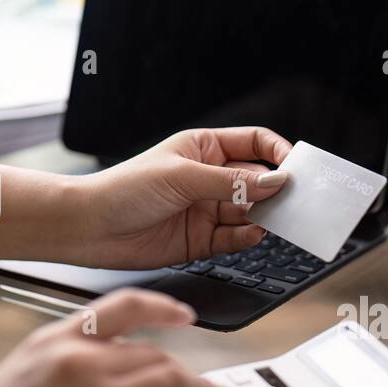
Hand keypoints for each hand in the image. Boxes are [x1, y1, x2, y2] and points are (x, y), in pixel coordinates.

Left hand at [0, 127, 293, 268]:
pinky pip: (235, 239)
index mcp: (204, 149)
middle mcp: (209, 179)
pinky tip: (253, 235)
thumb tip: (274, 181)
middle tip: (298, 199)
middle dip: (277, 189)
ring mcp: (206, 210)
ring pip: (250, 212)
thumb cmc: (123, 189)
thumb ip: (232, 182)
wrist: (88, 228)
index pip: (254, 143)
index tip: (295, 167)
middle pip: (257, 180)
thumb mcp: (182, 177)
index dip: (277, 152)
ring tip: (280, 220)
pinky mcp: (201, 241)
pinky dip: (247, 238)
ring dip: (266, 216)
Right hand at [0, 289, 225, 386]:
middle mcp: (81, 365)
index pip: (124, 307)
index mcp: (56, 340)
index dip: (163, 308)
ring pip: (170, 382)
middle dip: (180, 368)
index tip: (184, 316)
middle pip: (153, 354)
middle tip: (195, 380)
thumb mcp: (23, 369)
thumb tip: (119, 352)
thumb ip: (69, 352)